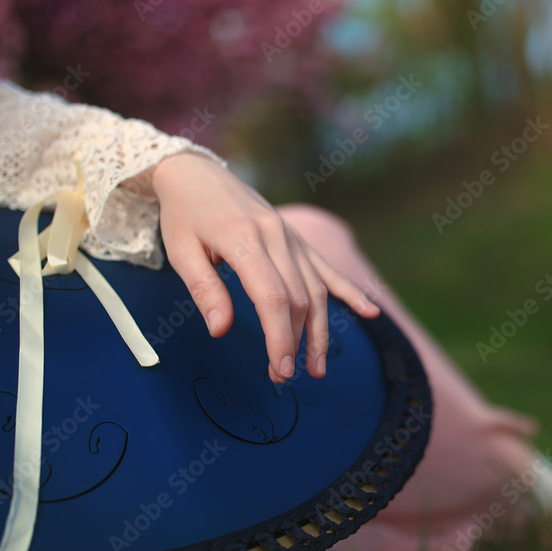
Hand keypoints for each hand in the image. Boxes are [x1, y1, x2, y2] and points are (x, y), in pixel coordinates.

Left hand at [150, 152, 379, 382]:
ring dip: (320, 331)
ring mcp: (291, 237)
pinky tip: (370, 311)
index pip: (273, 299)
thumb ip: (203, 289)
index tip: (279, 370)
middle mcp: (276, 237)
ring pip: (317, 290)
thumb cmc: (184, 215)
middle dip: (295, 344)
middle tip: (282, 377)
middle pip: (299, 300)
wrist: (197, 172)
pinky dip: (350, 291)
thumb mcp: (181, 251)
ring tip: (317, 367)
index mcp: (245, 240)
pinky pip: (327, 268)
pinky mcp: (296, 239)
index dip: (280, 338)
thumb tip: (221, 329)